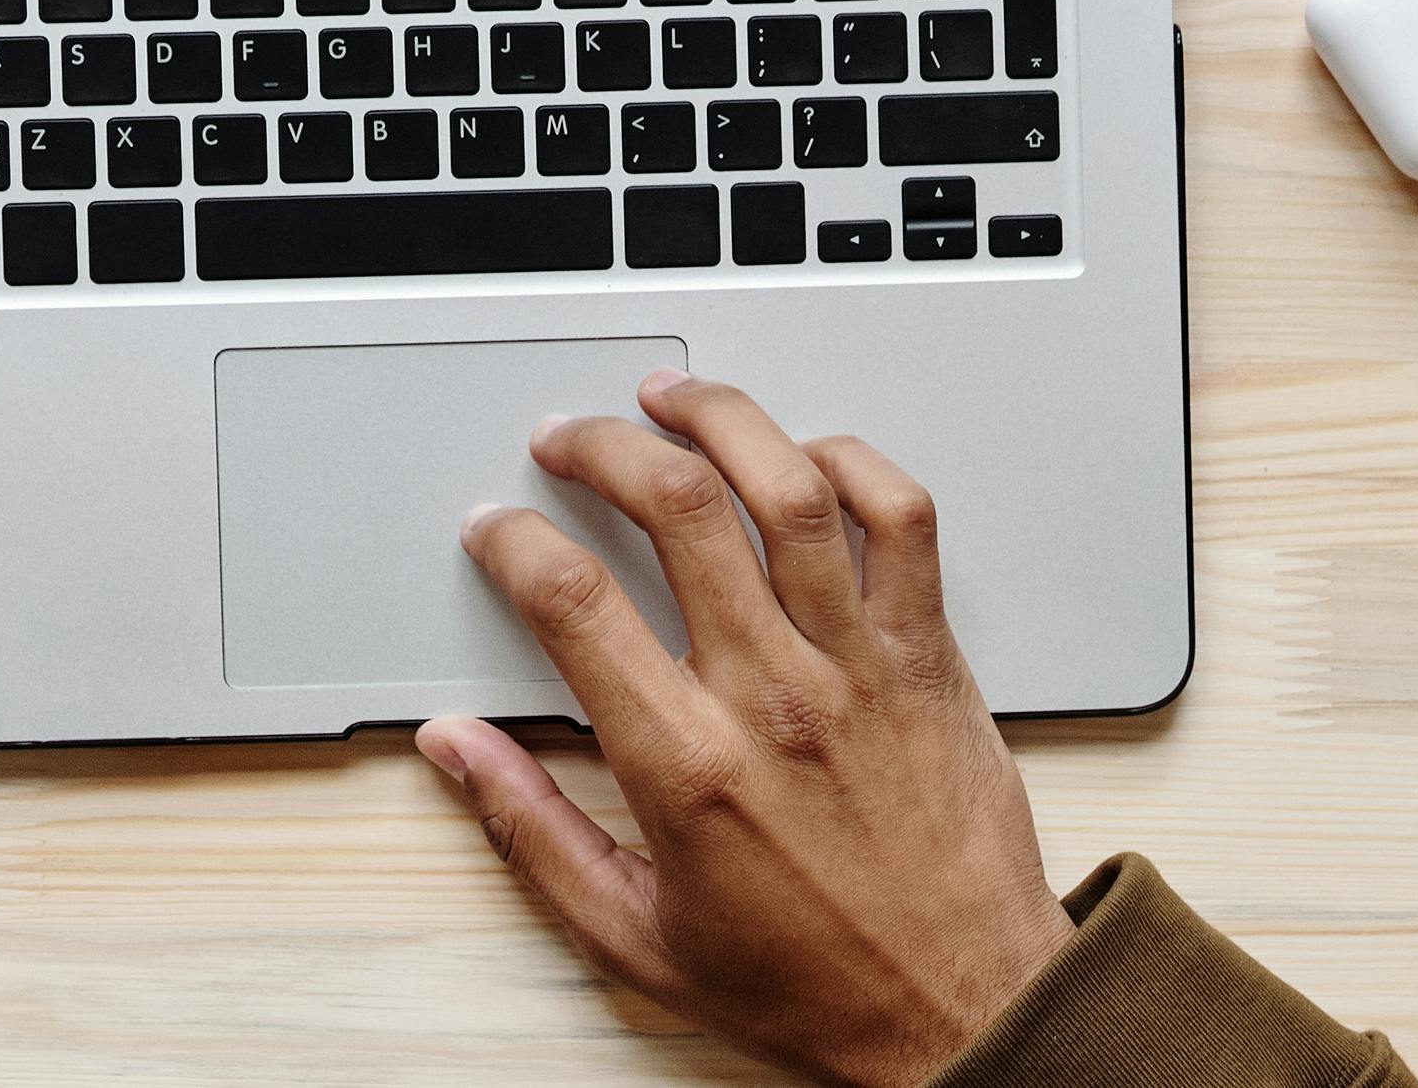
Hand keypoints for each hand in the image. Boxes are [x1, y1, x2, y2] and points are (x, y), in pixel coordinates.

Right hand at [421, 371, 1076, 1087]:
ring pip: (790, 490)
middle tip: (567, 438)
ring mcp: (859, 667)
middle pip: (675, 509)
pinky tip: (806, 455)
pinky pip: (904, 523)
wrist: (962, 1017)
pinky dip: (855, 464)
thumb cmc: (810, 988)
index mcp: (685, 765)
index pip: (572, 602)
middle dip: (602, 447)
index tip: (496, 528)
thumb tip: (456, 748)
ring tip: (672, 399)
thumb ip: (530, 832)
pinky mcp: (930, 659)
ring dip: (722, 419)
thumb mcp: (632, 936)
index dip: (513, 541)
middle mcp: (772, 695)